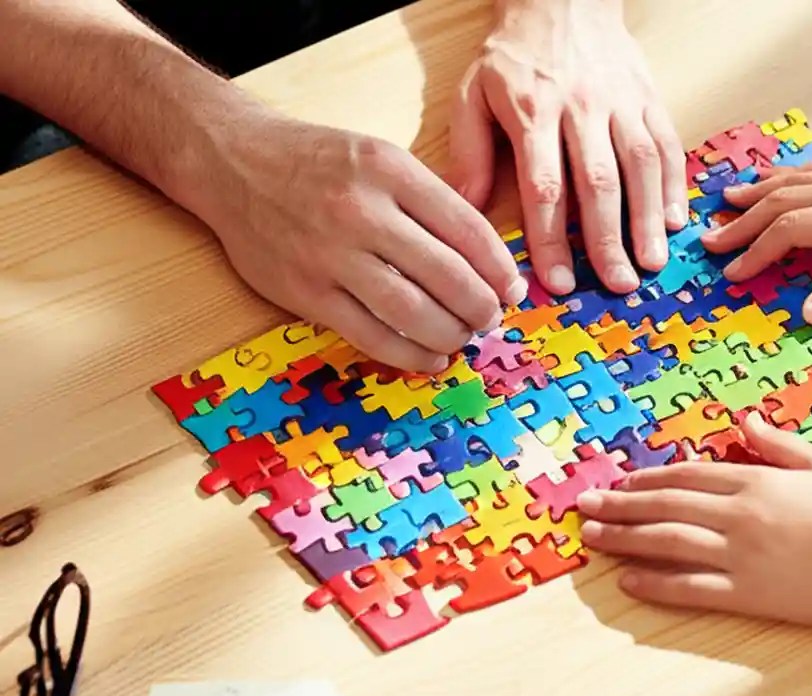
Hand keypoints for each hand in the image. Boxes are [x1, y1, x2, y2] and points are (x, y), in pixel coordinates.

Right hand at [184, 112, 525, 370]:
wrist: (231, 162)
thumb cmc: (318, 162)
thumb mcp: (381, 157)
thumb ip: (429, 202)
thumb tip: (487, 261)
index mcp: (390, 170)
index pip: (467, 228)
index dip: (500, 268)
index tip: (514, 289)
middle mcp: (361, 210)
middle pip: (446, 274)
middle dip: (482, 307)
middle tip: (492, 319)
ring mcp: (329, 254)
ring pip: (411, 311)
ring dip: (451, 334)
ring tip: (464, 337)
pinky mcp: (304, 292)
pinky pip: (369, 335)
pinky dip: (409, 354)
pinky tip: (430, 356)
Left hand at [449, 0, 687, 295]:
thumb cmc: (514, 54)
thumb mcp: (473, 92)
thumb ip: (470, 152)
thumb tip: (465, 210)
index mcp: (534, 112)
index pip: (545, 187)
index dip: (553, 239)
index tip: (559, 282)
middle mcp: (582, 108)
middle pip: (599, 183)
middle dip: (609, 240)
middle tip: (618, 285)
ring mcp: (621, 102)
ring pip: (640, 165)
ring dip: (649, 218)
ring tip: (652, 262)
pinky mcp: (649, 96)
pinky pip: (666, 143)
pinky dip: (674, 184)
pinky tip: (676, 221)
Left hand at [577, 414, 811, 625]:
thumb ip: (778, 441)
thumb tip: (745, 418)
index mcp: (755, 478)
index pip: (687, 475)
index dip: (647, 479)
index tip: (620, 483)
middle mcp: (738, 512)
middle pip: (665, 504)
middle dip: (619, 505)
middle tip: (584, 506)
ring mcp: (740, 553)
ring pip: (667, 541)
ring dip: (624, 539)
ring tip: (592, 539)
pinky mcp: (749, 591)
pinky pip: (691, 586)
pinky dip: (655, 583)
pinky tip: (628, 581)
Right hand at [703, 161, 811, 324]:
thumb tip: (804, 312)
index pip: (789, 231)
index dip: (755, 253)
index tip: (730, 274)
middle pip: (782, 200)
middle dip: (743, 221)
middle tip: (710, 240)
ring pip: (796, 177)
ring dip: (758, 190)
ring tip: (728, 200)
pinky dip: (788, 173)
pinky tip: (776, 177)